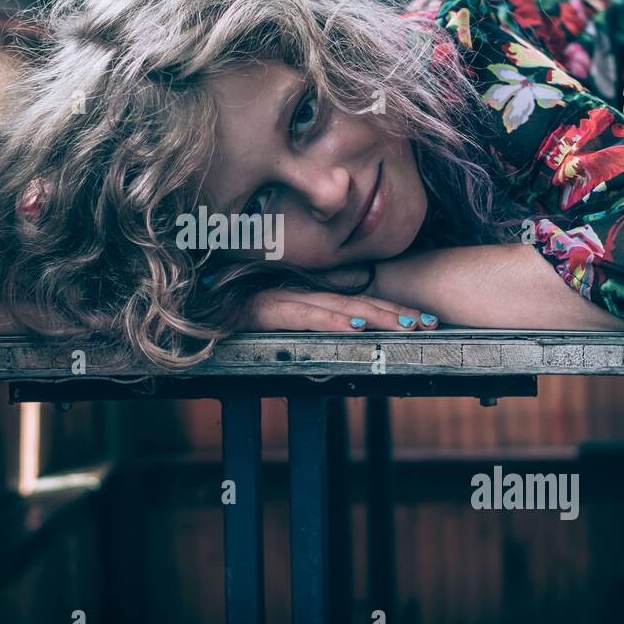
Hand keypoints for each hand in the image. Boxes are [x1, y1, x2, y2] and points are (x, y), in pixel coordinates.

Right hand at [236, 287, 438, 332]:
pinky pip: (307, 316)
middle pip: (359, 303)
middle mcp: (304, 294)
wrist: (193, 305)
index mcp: (308, 296)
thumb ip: (306, 319)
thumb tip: (342, 329)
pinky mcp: (269, 309)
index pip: (359, 302)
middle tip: (430, 322)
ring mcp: (287, 299)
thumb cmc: (230, 312)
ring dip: (378, 317)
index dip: (393, 309)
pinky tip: (355, 327)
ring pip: (341, 308)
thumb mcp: (276, 319)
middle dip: (397, 313)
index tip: (424, 318)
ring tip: (407, 325)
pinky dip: (333, 321)